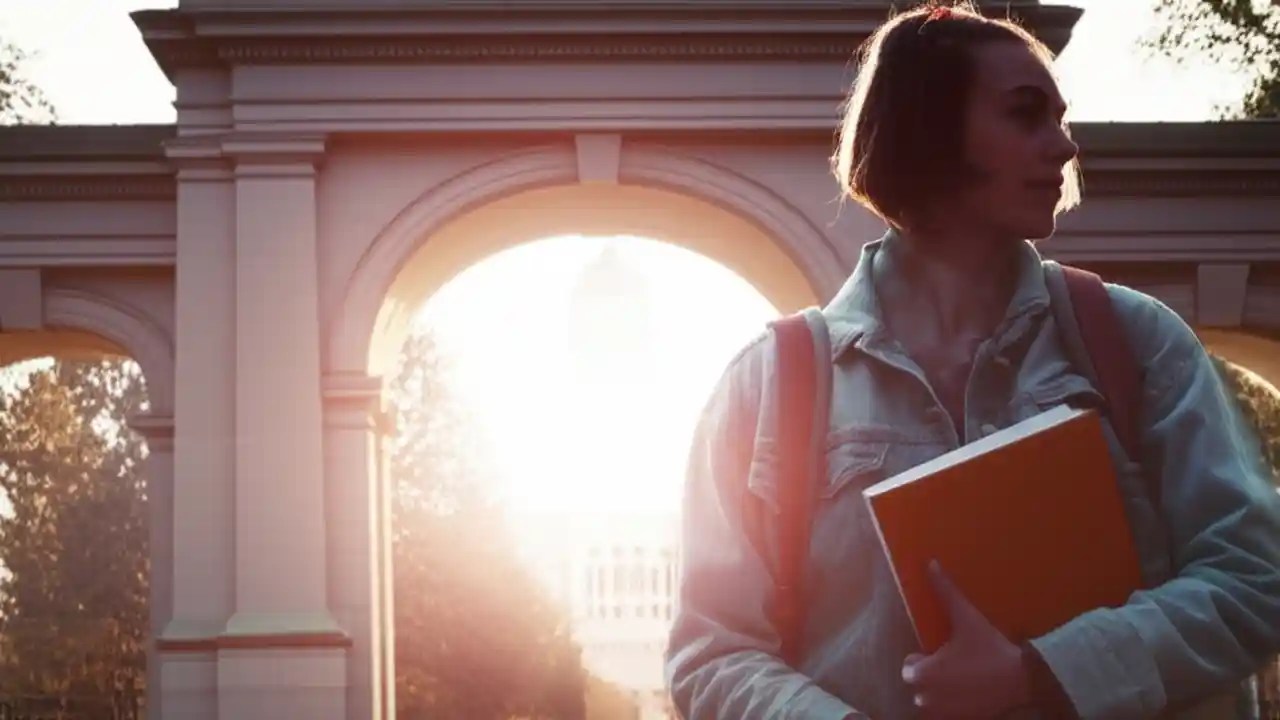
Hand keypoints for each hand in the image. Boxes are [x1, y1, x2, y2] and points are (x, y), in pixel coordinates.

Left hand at [901, 560, 1032, 718]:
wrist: (1024, 680)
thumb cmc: (990, 648)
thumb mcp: (966, 617)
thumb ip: (944, 590)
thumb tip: (930, 563)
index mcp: (922, 673)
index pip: (909, 668)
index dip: (923, 660)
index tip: (941, 654)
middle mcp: (927, 698)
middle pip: (919, 687)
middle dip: (932, 678)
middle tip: (956, 666)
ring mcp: (945, 714)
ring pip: (933, 704)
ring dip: (942, 694)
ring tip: (964, 680)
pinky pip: (950, 715)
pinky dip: (956, 707)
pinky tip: (973, 693)